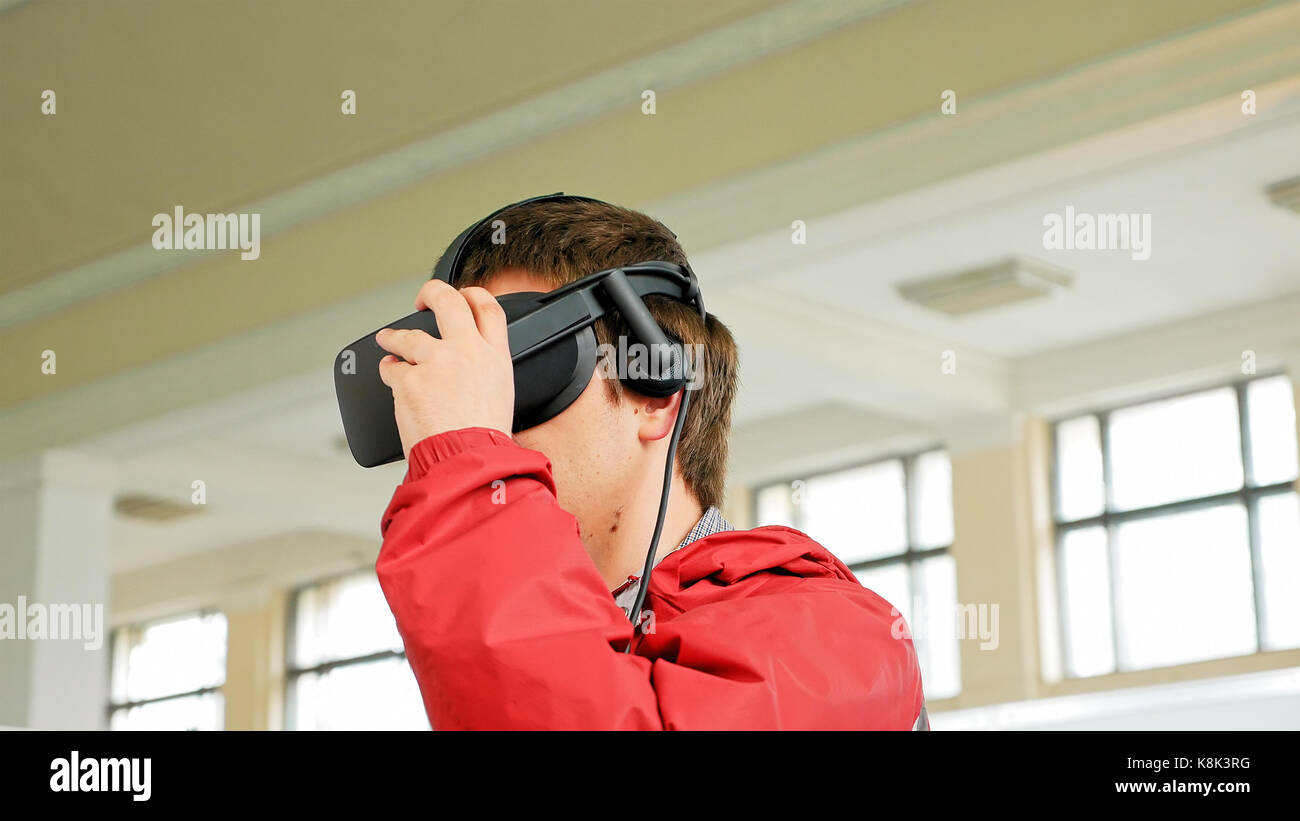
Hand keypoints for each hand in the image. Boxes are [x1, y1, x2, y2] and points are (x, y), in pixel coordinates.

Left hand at [376, 280, 513, 458]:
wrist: (468, 462)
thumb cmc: (483, 440)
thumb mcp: (500, 395)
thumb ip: (483, 369)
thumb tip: (468, 360)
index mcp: (494, 357)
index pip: (487, 307)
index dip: (472, 294)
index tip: (461, 296)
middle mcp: (466, 352)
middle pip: (447, 300)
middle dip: (430, 292)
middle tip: (422, 300)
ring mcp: (436, 363)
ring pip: (408, 334)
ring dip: (394, 336)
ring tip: (387, 340)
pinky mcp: (410, 379)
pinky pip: (391, 367)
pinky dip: (388, 371)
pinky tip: (390, 376)